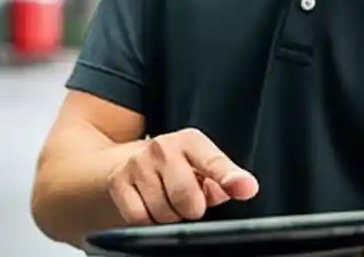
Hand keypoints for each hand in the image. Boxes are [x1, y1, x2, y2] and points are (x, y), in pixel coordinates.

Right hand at [107, 127, 258, 224]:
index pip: (214, 163)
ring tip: (165, 201)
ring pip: (163, 213)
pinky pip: (140, 218)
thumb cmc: (172, 168)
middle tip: (186, 201)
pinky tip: (148, 205)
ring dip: (167, 216)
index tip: (245, 187)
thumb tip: (240, 188)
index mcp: (191, 142)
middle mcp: (163, 148)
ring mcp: (138, 164)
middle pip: (187, 198)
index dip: (230, 177)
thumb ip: (224, 180)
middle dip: (190, 209)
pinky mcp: (118, 182)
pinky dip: (146, 220)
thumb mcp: (200, 167)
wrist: (122, 162)